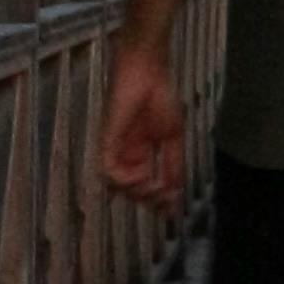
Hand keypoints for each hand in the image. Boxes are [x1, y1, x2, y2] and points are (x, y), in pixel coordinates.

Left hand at [102, 37, 184, 203]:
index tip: (170, 211)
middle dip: (148, 200)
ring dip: (137, 192)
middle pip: (129, 190)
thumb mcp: (173, 137)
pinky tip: (142, 175)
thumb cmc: (160, 96)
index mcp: (139, 153)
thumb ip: (173, 164)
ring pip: (116, 185)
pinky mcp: (107, 140)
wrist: (149, 72)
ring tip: (154, 186)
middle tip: (164, 201)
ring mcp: (114, 148)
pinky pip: (108, 170)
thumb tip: (177, 190)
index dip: (156, 201)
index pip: (143, 185)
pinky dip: (125, 180)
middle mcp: (124, 154)